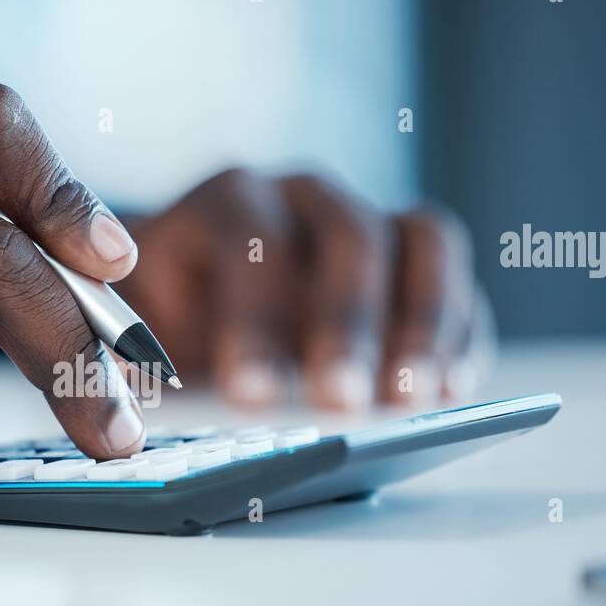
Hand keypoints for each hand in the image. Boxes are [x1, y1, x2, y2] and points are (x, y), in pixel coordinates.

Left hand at [114, 169, 493, 408]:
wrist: (199, 290)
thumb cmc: (170, 314)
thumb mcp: (143, 326)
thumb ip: (148, 353)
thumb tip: (145, 408)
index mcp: (229, 201)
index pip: (251, 236)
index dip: (254, 315)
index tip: (250, 393)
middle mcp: (308, 197)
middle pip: (349, 235)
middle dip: (346, 323)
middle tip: (340, 400)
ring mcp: (372, 220)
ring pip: (423, 242)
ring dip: (423, 322)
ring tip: (411, 400)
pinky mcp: (419, 259)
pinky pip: (456, 279)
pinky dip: (462, 331)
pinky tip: (453, 389)